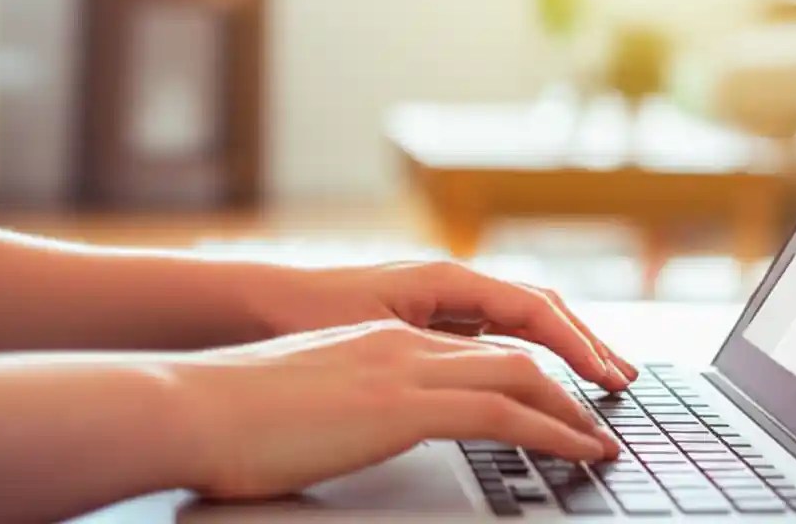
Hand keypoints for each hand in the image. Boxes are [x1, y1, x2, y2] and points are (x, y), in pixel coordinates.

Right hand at [174, 319, 619, 499]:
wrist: (192, 406)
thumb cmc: (233, 415)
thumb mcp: (310, 400)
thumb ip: (350, 406)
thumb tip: (359, 429)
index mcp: (384, 343)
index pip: (477, 349)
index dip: (526, 372)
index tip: (558, 400)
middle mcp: (405, 344)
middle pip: (513, 352)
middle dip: (567, 382)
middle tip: (603, 412)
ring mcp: (407, 368)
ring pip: (522, 374)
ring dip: (573, 408)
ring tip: (604, 441)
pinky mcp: (404, 404)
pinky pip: (505, 412)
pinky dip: (555, 431)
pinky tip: (582, 452)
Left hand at [245, 262, 638, 390]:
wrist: (253, 305)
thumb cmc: (307, 315)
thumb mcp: (381, 338)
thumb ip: (445, 352)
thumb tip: (503, 371)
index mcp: (448, 280)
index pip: (535, 310)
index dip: (577, 346)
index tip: (606, 381)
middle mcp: (452, 283)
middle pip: (541, 309)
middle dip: (587, 344)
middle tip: (626, 382)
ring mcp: (443, 299)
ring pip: (523, 321)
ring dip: (565, 347)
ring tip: (601, 377)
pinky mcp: (430, 319)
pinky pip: (496, 332)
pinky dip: (531, 351)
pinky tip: (542, 374)